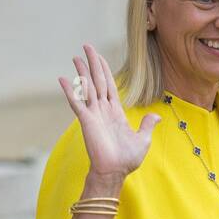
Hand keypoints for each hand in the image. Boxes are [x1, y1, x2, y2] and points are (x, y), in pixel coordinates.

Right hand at [58, 44, 160, 177]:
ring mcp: (93, 114)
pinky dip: (70, 91)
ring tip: (76, 57)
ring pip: (87, 87)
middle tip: (87, 46)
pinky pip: (76, 103)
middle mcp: (102, 110)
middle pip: (97, 80)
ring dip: (82, 72)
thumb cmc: (127, 159)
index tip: (98, 57)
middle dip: (92, 63)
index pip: (109, 85)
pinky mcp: (87, 121)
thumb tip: (156, 116)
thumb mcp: (143, 140)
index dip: (105, 70)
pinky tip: (62, 79)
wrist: (115, 172)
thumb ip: (147, 125)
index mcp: (115, 112)